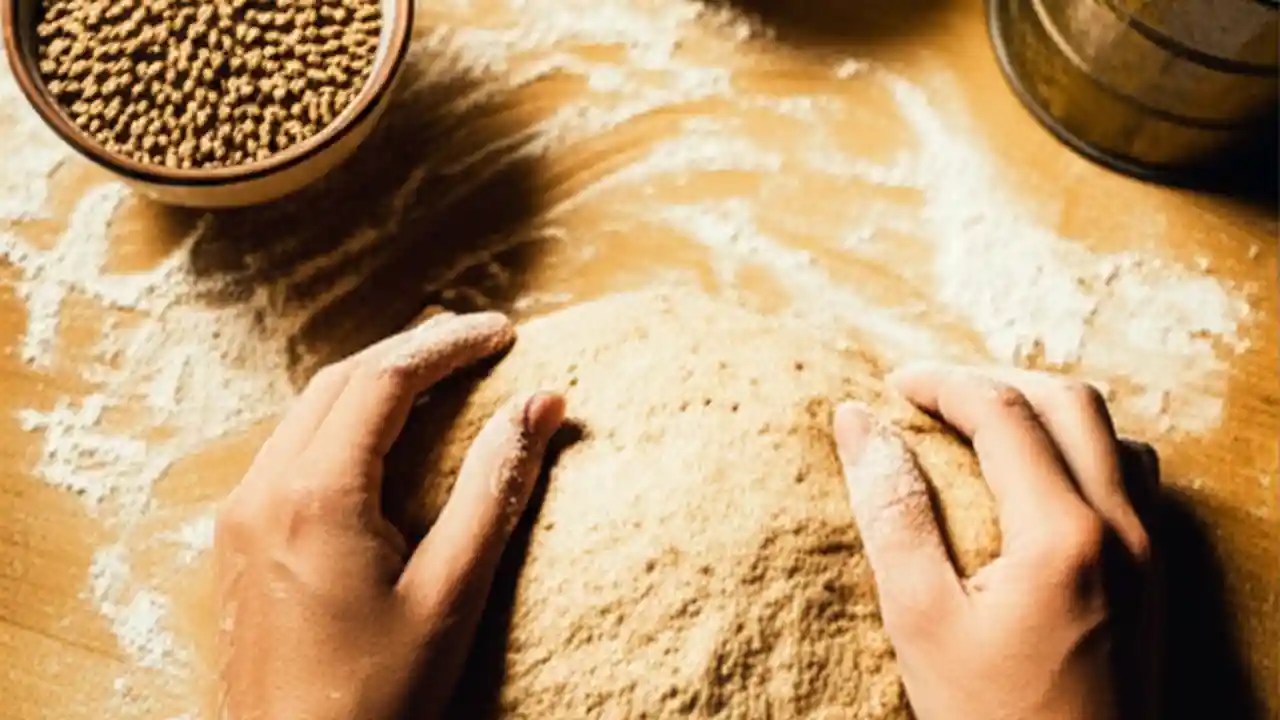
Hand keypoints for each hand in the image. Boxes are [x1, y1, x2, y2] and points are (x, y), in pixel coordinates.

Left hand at [214, 312, 565, 719]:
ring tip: (437, 375)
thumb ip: (494, 489)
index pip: (385, 379)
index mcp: (317, 496)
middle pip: (340, 381)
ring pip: (308, 411)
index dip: (447, 345)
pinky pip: (288, 450)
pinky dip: (341, 422)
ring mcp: (241, 517)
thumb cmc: (378, 698)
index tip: (503, 332)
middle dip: (410, 351)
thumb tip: (542, 403)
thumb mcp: (452, 593)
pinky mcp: (237, 545)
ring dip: (373, 381)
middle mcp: (265, 491)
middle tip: (476, 340)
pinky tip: (379, 438)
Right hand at [834, 363, 1159, 719]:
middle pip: (1070, 402)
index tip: (892, 388)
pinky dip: (1081, 451)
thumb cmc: (990, 718)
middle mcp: (1124, 530)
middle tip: (933, 398)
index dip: (942, 384)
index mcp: (1064, 534)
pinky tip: (1036, 483)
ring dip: (1044, 412)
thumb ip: (892, 512)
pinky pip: (1132, 479)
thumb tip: (860, 424)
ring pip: (1111, 435)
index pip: (1004, 413)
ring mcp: (1150, 554)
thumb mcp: (920, 619)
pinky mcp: (1156, 580)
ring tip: (981, 429)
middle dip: (995, 382)